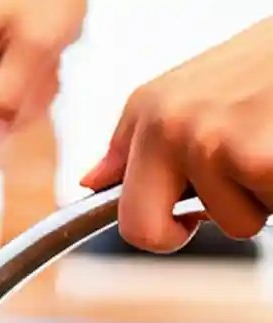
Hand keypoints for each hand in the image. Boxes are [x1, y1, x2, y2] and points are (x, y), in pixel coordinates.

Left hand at [81, 18, 272, 251]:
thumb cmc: (266, 66)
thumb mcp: (187, 93)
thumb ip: (138, 142)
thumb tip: (91, 182)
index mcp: (148, 110)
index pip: (123, 210)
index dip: (157, 229)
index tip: (183, 219)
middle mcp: (170, 127)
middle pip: (148, 232)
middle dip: (193, 227)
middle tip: (236, 188)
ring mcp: (214, 144)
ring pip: (234, 223)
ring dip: (261, 195)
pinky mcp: (261, 160)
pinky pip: (272, 211)